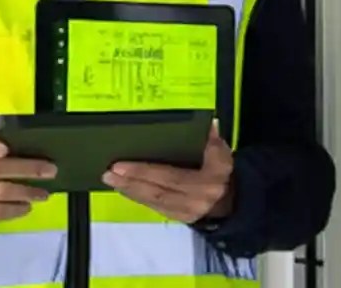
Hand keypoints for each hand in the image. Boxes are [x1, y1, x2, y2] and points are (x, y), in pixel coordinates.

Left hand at [102, 120, 234, 223]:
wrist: (231, 203)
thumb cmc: (222, 174)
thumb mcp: (223, 155)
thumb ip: (214, 141)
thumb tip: (210, 123)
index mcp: (206, 182)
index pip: (170, 177)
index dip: (144, 172)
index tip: (121, 165)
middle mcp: (193, 200)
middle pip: (156, 190)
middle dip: (130, 181)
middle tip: (109, 172)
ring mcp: (184, 212)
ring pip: (152, 200)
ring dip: (128, 190)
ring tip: (109, 178)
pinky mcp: (176, 217)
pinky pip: (153, 206)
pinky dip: (136, 196)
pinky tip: (122, 188)